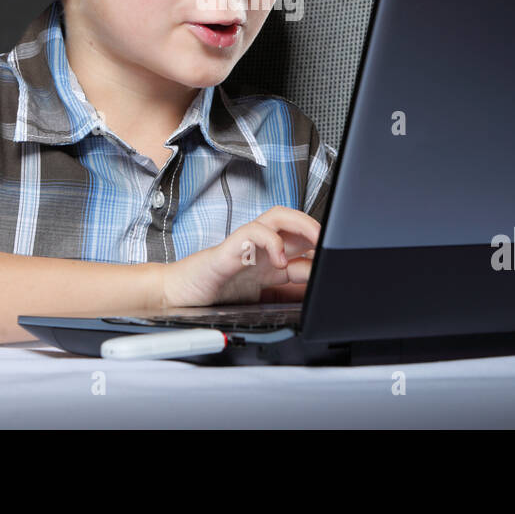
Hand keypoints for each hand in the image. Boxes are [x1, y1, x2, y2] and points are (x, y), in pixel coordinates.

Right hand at [161, 206, 319, 308]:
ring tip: (315, 239)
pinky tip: (278, 261)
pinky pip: (253, 233)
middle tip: (333, 241)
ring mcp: (244, 243)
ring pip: (277, 216)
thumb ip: (286, 293)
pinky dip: (271, 242)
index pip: (301, 242)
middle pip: (293, 220)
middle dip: (317, 226)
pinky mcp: (229, 248)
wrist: (177, 296)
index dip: (321, 249)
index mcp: (267, 257)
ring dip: (300, 224)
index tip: (337, 261)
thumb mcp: (260, 298)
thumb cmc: (213, 293)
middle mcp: (258, 246)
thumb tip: (316, 291)